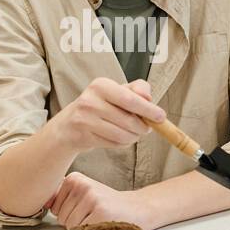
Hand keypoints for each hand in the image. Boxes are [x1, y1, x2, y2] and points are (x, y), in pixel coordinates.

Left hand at [45, 172, 144, 228]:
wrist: (136, 208)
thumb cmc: (108, 204)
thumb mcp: (83, 194)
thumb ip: (62, 197)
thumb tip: (43, 203)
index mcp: (75, 178)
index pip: (54, 207)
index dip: (69, 214)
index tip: (84, 209)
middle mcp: (82, 186)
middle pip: (61, 218)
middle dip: (75, 223)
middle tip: (93, 215)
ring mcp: (91, 198)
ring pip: (70, 227)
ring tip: (98, 220)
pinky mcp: (100, 212)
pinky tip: (102, 225)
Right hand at [48, 77, 164, 154]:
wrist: (68, 126)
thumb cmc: (99, 106)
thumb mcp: (116, 92)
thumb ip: (136, 89)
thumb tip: (148, 98)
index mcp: (101, 85)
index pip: (130, 99)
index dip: (148, 110)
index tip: (161, 117)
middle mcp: (90, 101)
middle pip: (129, 120)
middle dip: (142, 127)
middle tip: (146, 128)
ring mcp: (85, 120)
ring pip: (123, 134)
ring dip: (133, 137)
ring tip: (133, 133)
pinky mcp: (84, 137)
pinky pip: (114, 144)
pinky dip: (122, 143)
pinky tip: (119, 138)